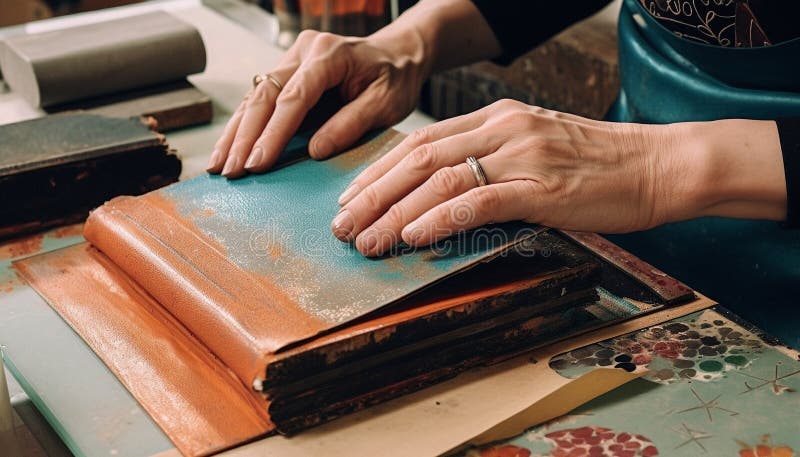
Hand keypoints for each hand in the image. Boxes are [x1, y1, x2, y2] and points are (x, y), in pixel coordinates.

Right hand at [206, 29, 428, 177]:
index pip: (293, 97)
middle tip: (230, 170)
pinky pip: (261, 101)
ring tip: (219, 166)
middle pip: (264, 96)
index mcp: (328, 55)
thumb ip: (351, 124)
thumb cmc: (396, 78)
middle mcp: (304, 52)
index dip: (273, 133)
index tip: (257, 163)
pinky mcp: (288, 74)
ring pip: (255, 97)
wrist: (399, 55)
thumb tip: (316, 150)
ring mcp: (292, 61)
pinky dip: (245, 126)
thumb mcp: (386, 103)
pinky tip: (230, 149)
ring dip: (236, 133)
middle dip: (244, 137)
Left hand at [331, 100, 786, 256]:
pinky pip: (478, 201)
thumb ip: (491, 162)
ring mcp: (522, 156)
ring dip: (395, 213)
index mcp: (497, 118)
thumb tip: (444, 194)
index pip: (422, 142)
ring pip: (439, 181)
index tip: (351, 197)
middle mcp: (503, 130)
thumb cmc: (599, 165)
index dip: (379, 171)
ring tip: (365, 240)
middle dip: (373, 194)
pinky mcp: (542, 188)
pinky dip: (439, 219)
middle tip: (342, 224)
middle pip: (418, 159)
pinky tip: (412, 237)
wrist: (660, 165)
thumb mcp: (537, 150)